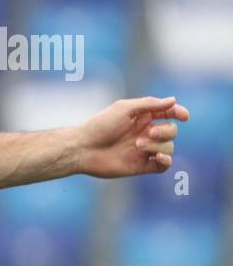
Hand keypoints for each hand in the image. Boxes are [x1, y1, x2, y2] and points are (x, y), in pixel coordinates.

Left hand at [75, 95, 189, 177]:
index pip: (168, 113)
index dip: (178, 113)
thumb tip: (174, 100)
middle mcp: (145, 133)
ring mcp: (144, 150)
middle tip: (148, 133)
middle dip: (165, 131)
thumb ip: (149, 104)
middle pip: (171, 131)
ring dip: (157, 146)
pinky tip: (159, 158)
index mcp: (142, 117)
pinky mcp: (142, 165)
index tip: (183, 116)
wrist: (83, 149)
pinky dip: (166, 161)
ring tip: (137, 145)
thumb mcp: (124, 108)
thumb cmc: (100, 126)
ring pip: (169, 147)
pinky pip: (164, 165)